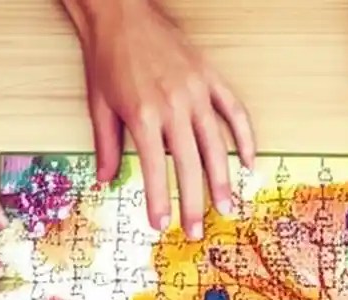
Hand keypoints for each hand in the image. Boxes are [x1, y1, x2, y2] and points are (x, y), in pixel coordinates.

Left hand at [63, 0, 254, 236]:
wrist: (119, 13)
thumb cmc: (106, 58)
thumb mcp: (99, 105)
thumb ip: (106, 146)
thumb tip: (106, 180)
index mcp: (144, 115)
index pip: (155, 169)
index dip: (159, 200)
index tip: (163, 225)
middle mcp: (174, 105)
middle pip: (191, 165)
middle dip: (194, 202)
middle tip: (197, 230)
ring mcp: (197, 91)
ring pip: (216, 145)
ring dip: (223, 180)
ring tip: (227, 207)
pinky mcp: (210, 78)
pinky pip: (235, 111)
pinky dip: (245, 138)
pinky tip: (248, 162)